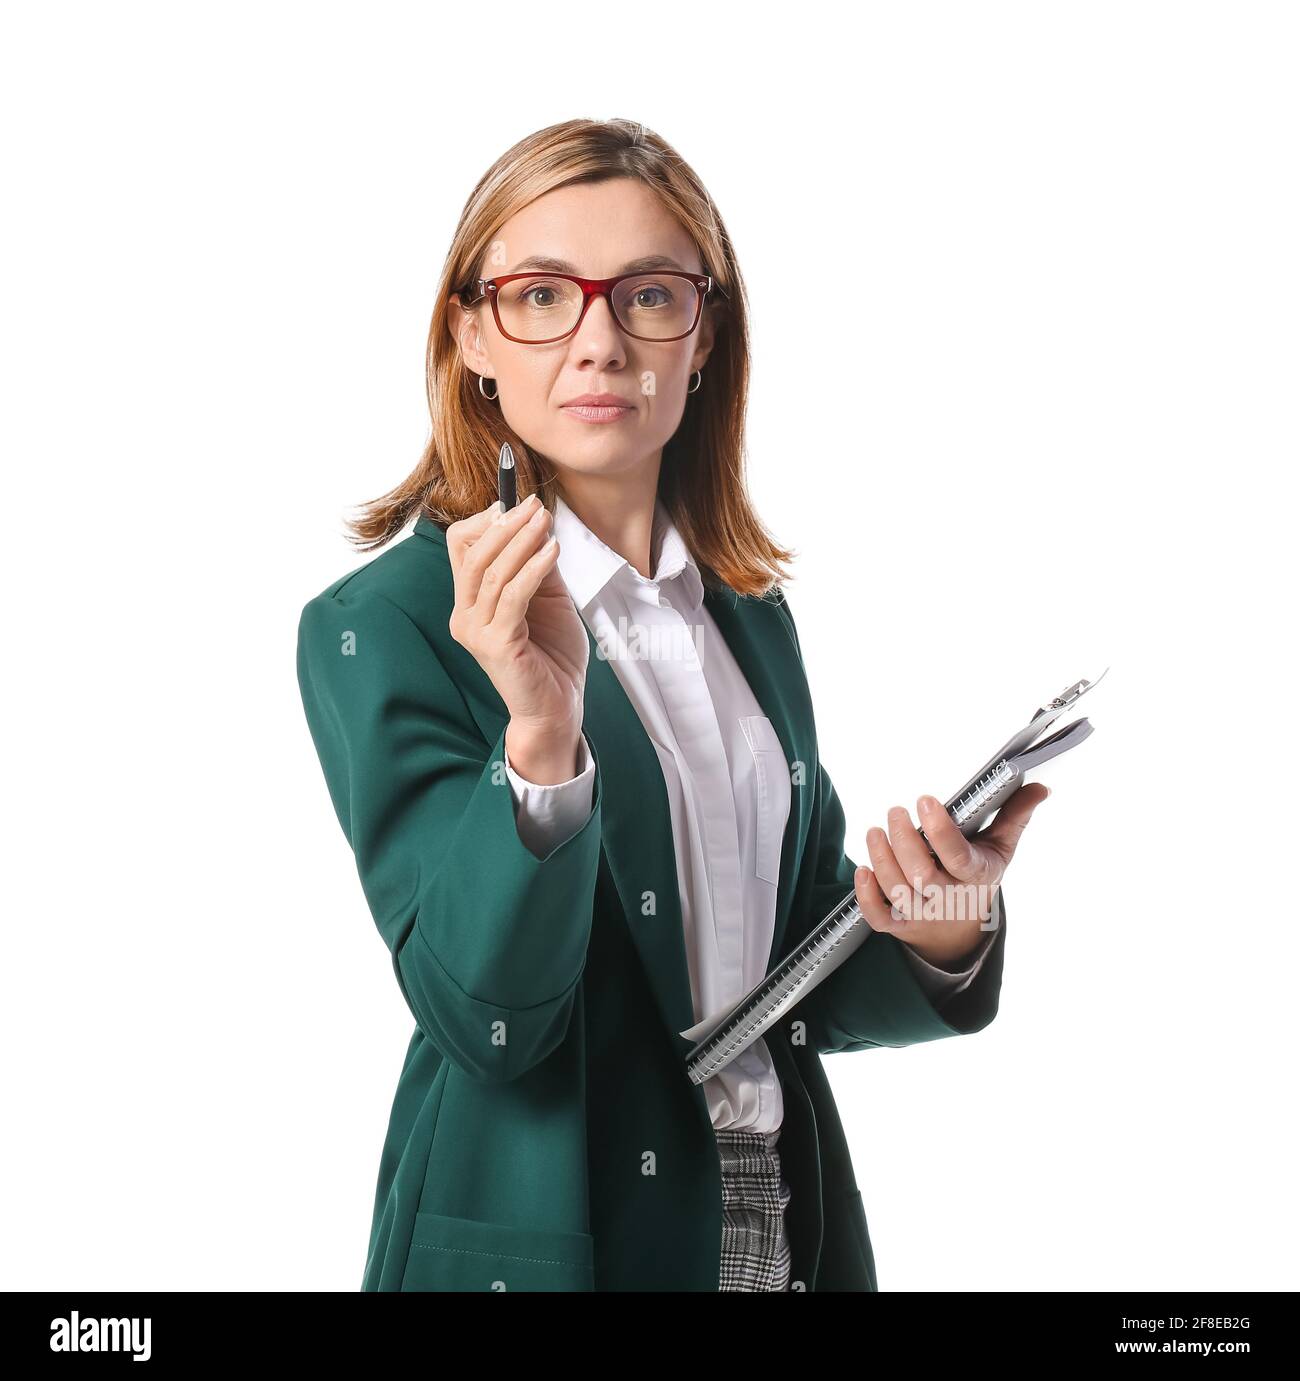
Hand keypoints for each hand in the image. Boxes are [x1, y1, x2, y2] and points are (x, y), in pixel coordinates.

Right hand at [446, 494, 588, 776]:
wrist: (557, 707)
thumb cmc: (552, 656)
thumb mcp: (547, 599)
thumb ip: (536, 565)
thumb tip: (538, 523)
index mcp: (469, 602)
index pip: (461, 548)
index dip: (486, 520)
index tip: (518, 503)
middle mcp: (464, 615)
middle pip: (472, 553)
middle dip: (506, 523)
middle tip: (536, 504)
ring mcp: (476, 632)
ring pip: (492, 572)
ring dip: (522, 540)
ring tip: (546, 520)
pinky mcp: (496, 645)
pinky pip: (513, 596)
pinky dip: (534, 568)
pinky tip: (553, 551)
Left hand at [853, 783, 1049, 965]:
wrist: (960, 927)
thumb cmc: (977, 875)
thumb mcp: (1001, 847)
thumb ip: (1015, 816)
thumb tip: (1040, 788)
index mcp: (975, 875)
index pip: (957, 857)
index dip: (940, 830)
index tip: (925, 800)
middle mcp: (947, 897)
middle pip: (921, 874)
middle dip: (904, 840)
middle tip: (895, 810)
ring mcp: (922, 913)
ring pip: (897, 891)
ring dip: (881, 858)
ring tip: (875, 831)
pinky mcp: (899, 924)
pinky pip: (879, 917)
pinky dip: (867, 896)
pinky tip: (862, 870)